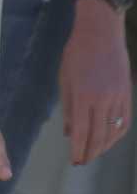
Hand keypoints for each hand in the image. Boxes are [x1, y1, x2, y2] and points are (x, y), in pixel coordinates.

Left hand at [60, 0, 131, 164]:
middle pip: (98, 136)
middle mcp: (103, 100)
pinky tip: (110, 139)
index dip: (78, 149)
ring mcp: (118, 98)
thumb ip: (67, 108)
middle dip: (90, 152)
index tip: (74, 161)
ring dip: (104, 146)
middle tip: (83, 161)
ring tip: (94, 152)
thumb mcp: (65, 79)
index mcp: (83, 96)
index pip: (81, 132)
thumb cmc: (77, 53)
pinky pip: (125, 121)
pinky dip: (118, 134)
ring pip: (113, 131)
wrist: (101, 33)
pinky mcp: (128, 94)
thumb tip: (69, 132)